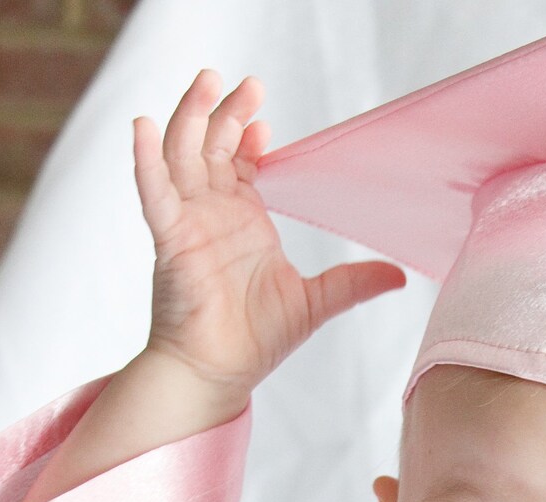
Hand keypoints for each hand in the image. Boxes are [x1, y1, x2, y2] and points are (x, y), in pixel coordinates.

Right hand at [133, 70, 405, 397]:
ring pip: (181, 155)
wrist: (219, 374)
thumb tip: (399, 277)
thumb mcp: (315, 303)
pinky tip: (146, 128)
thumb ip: (352, 283)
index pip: (239, 163)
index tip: (267, 124)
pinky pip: (153, 193)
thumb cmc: (256, 341)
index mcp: (243, 222)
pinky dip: (146, 160)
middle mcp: (213, 215)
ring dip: (192, 117)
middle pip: (211, 146)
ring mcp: (188, 223)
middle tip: (250, 86)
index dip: (249, 137)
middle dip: (227, 113)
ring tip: (208, 83)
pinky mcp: (170, 240)